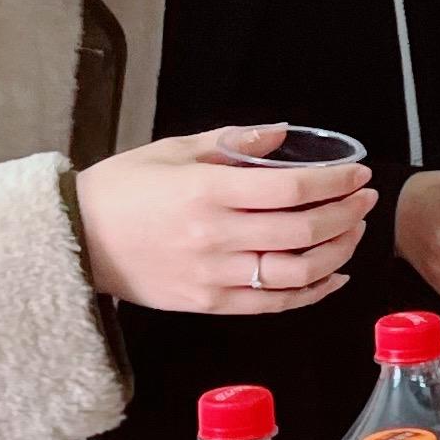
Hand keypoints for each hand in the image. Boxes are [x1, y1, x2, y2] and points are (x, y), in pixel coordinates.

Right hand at [77, 128, 370, 314]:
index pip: (290, 188)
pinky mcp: (207, 304)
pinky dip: (311, 291)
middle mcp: (214, 236)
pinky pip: (273, 304)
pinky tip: (333, 274)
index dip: (333, 182)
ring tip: (353, 233)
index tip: (358, 174)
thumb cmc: (123, 189)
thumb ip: (234, 141)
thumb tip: (283, 135)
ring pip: (295, 272)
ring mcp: (212, 276)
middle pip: (301, 231)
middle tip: (366, 200)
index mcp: (206, 191)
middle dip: (345, 214)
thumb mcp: (174, 150)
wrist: (73, 240)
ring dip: (337, 252)